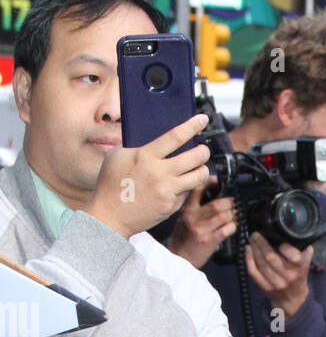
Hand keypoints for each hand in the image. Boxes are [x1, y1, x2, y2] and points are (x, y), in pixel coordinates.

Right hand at [88, 113, 211, 237]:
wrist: (110, 216)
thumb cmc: (111, 184)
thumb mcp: (117, 156)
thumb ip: (136, 146)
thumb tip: (153, 136)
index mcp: (146, 156)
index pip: (176, 136)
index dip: (192, 126)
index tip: (202, 119)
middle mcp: (160, 173)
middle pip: (196, 156)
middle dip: (204, 151)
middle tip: (203, 150)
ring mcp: (167, 191)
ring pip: (199, 176)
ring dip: (202, 169)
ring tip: (197, 167)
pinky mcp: (171, 206)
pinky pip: (187, 192)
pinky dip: (186, 187)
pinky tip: (177, 185)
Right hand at [167, 178, 236, 267]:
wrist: (178, 256)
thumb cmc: (183, 237)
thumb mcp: (185, 217)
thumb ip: (197, 206)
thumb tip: (216, 194)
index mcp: (187, 209)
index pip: (199, 189)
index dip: (212, 182)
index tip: (221, 181)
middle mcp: (193, 217)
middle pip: (217, 203)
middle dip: (230, 202)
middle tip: (234, 202)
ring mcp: (200, 229)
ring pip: (223, 216)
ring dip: (233, 214)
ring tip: (235, 214)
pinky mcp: (208, 241)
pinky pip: (225, 230)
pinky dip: (233, 226)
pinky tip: (232, 226)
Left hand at [245, 233, 312, 318]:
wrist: (292, 299)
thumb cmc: (298, 277)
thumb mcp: (305, 265)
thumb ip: (305, 252)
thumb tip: (301, 237)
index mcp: (299, 269)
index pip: (293, 256)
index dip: (284, 246)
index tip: (277, 237)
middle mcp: (287, 276)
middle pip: (271, 257)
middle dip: (261, 243)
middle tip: (256, 234)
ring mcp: (275, 283)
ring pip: (261, 263)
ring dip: (254, 249)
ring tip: (252, 240)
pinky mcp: (264, 287)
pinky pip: (253, 271)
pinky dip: (248, 259)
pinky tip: (248, 250)